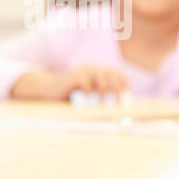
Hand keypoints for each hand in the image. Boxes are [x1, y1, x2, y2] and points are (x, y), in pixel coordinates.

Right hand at [10, 64, 129, 100]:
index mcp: (97, 71)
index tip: (128, 95)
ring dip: (105, 91)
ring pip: (101, 77)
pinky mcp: (75, 77)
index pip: (117, 73)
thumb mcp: (87, 95)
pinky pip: (86, 83)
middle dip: (117, 88)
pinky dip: (89, 92)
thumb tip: (115, 109)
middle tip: (118, 102)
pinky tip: (88, 99)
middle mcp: (92, 69)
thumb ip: (98, 96)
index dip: (124, 83)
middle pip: (112, 74)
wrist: (49, 89)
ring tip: (104, 103)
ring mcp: (84, 72)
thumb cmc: (69, 95)